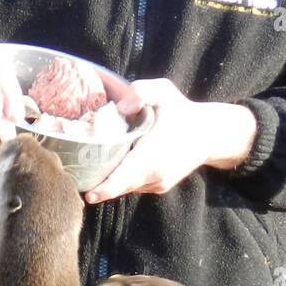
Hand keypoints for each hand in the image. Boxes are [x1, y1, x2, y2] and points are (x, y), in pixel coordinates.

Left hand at [84, 80, 256, 202]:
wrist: (210, 135)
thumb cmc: (182, 112)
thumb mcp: (163, 91)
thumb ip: (140, 91)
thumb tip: (120, 107)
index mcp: (153, 155)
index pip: (125, 178)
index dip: (105, 189)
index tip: (88, 194)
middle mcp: (155, 175)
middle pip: (120, 186)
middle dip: (99, 186)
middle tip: (75, 177)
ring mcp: (157, 184)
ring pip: (126, 187)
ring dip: (110, 182)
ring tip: (89, 169)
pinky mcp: (159, 186)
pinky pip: (134, 185)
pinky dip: (122, 179)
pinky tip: (112, 166)